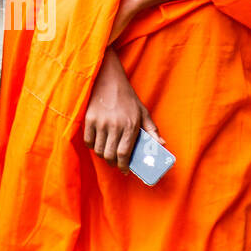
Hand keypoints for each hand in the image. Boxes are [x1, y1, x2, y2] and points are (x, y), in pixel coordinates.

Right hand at [83, 47, 163, 169]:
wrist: (108, 80)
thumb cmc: (127, 98)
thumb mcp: (143, 112)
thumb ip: (152, 130)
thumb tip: (162, 145)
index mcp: (130, 125)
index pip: (124, 153)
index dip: (124, 166)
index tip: (125, 170)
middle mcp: (115, 125)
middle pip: (110, 156)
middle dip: (113, 164)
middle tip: (116, 164)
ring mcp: (101, 123)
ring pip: (99, 150)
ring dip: (103, 156)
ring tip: (108, 153)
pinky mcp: (89, 119)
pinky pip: (89, 142)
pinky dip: (93, 146)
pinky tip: (99, 144)